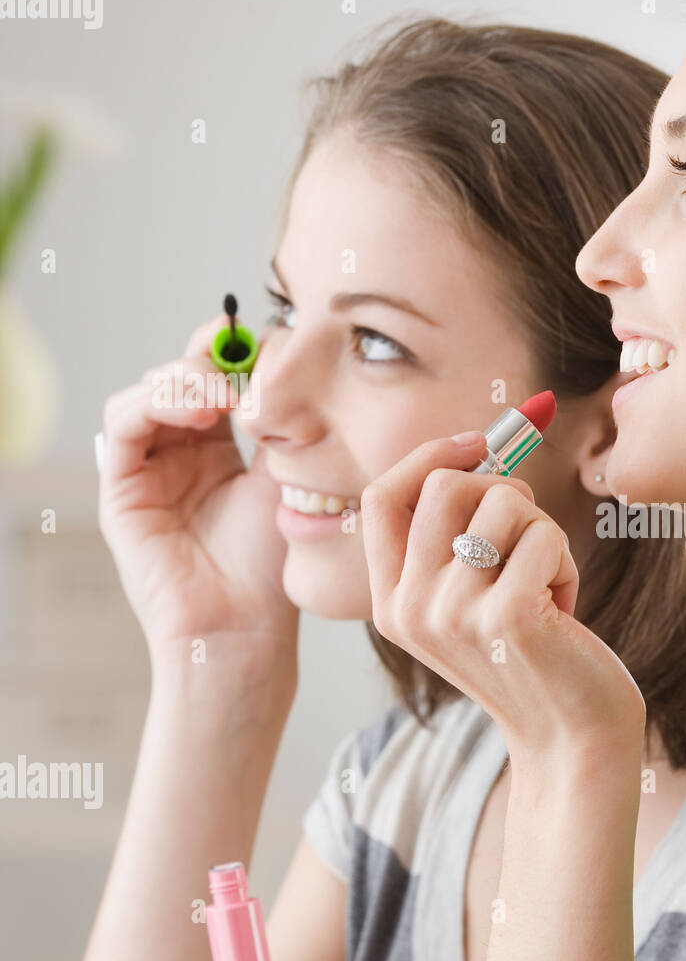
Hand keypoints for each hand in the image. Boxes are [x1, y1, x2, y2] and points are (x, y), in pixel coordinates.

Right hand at [98, 316, 294, 656]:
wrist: (246, 624)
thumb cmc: (272, 562)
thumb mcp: (286, 477)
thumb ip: (282, 423)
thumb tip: (289, 358)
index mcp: (221, 451)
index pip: (217, 382)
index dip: (234, 354)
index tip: (264, 336)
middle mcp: (179, 454)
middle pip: (180, 379)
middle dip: (209, 358)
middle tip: (241, 355)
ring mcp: (148, 470)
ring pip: (148, 393)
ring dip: (182, 378)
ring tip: (221, 390)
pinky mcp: (121, 490)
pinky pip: (123, 426)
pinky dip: (155, 404)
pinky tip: (197, 409)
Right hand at [362, 442, 645, 758]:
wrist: (572, 737)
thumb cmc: (534, 656)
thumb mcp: (473, 597)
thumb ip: (459, 532)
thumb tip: (490, 438)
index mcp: (390, 605)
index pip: (381, 498)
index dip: (429, 456)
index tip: (478, 444)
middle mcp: (409, 610)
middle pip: (443, 486)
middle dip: (502, 491)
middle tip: (530, 536)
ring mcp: (454, 614)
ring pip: (502, 503)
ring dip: (541, 534)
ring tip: (547, 588)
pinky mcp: (508, 616)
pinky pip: (543, 534)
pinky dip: (565, 561)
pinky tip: (563, 609)